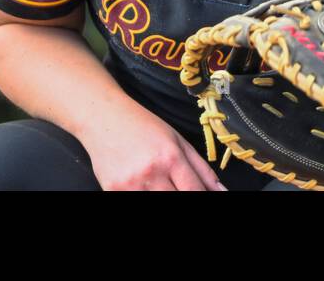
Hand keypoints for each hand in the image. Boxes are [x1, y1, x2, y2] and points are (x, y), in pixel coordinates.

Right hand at [79, 101, 226, 190]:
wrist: (102, 117)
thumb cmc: (142, 125)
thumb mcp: (177, 140)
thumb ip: (201, 168)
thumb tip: (221, 192)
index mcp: (170, 157)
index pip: (195, 192)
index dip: (203, 198)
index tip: (202, 195)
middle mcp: (150, 173)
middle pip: (177, 201)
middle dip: (184, 196)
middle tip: (180, 187)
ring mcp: (129, 186)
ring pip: (157, 205)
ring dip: (164, 195)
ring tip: (163, 184)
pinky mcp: (112, 191)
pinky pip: (136, 202)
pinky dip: (144, 195)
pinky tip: (145, 186)